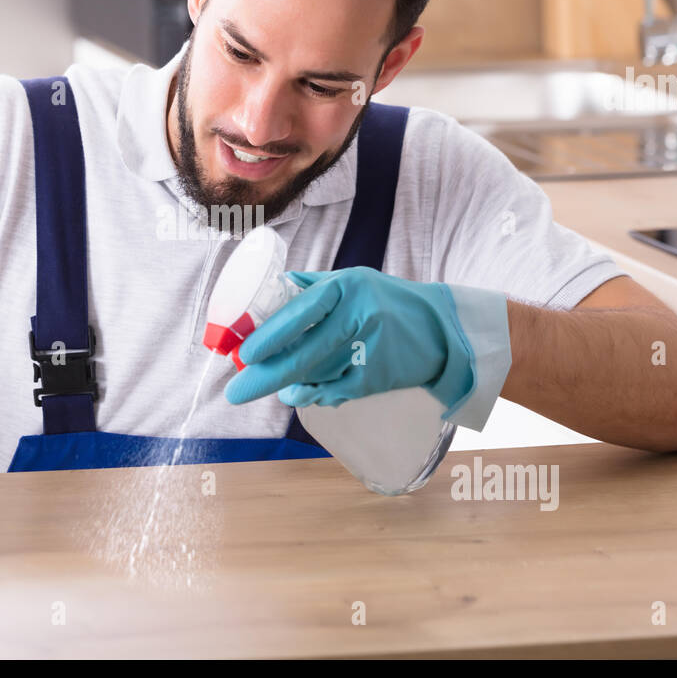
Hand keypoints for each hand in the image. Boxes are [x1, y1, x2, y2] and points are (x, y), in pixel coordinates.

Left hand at [223, 268, 511, 428]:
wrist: (440, 330)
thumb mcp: (354, 281)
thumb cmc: (387, 301)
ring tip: (275, 390)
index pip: (300, 312)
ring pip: (317, 377)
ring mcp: (371, 350)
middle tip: (236, 392)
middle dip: (264, 377)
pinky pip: (336, 392)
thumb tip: (273, 285)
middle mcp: (359, 316)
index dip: (269, 336)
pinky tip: (303, 395)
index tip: (244, 354)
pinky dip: (316, 396)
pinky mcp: (378, 378)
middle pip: (303, 354)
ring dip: (289, 387)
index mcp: (347, 287)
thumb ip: (314, 287)